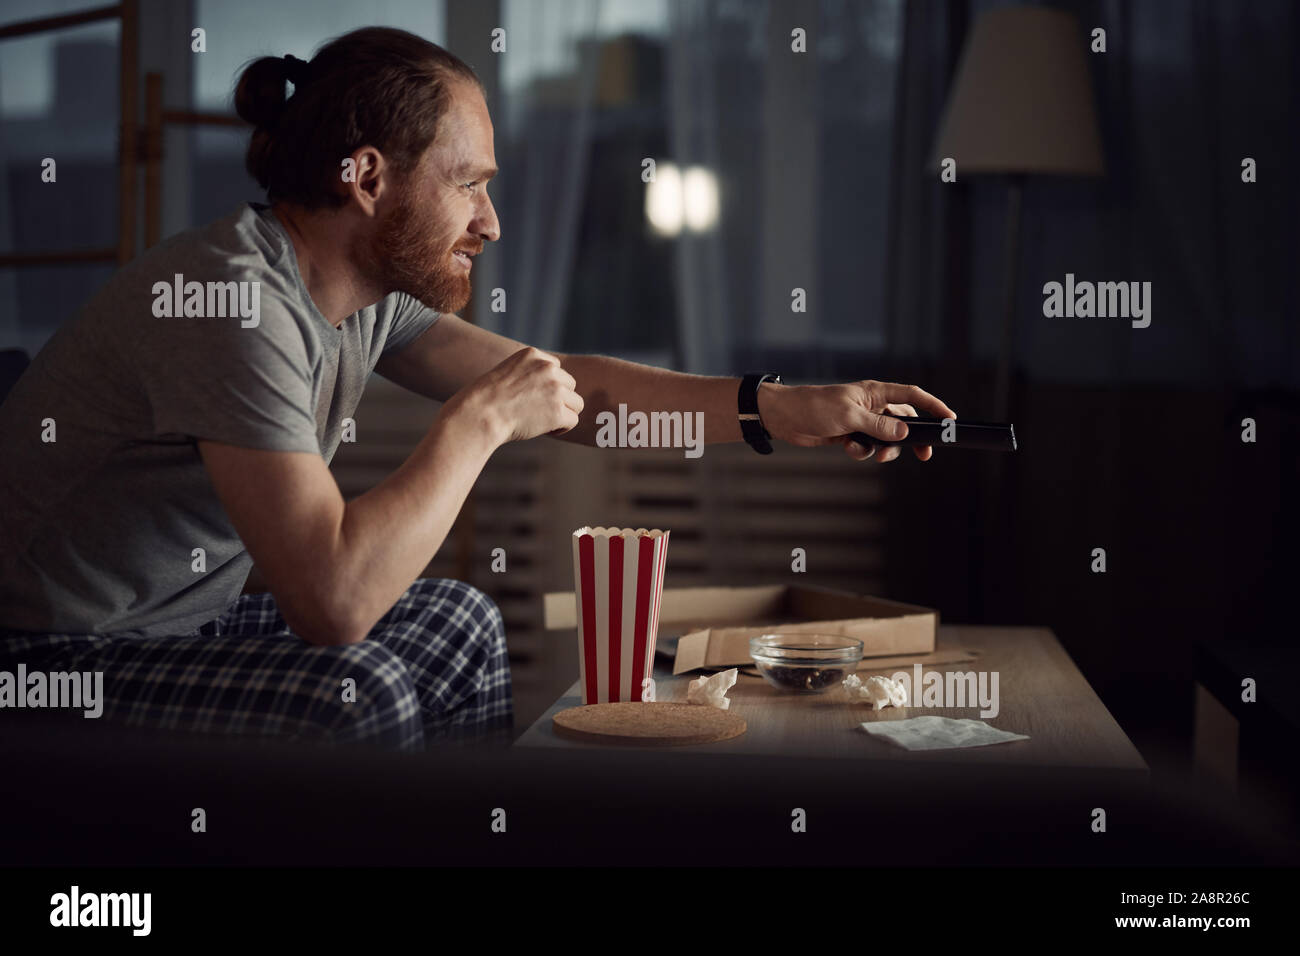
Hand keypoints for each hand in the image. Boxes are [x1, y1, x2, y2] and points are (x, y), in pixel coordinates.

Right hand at [447, 347, 583, 445]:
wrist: (478, 415)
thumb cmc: (486, 400)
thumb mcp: (506, 374)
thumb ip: (529, 375)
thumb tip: (549, 391)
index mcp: (532, 354)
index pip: (555, 368)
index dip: (548, 385)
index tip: (533, 397)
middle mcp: (547, 368)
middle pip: (569, 385)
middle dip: (558, 399)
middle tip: (538, 412)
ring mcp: (555, 389)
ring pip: (576, 403)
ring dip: (563, 413)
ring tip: (542, 422)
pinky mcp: (558, 411)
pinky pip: (573, 420)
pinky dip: (561, 428)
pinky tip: (546, 430)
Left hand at [759, 379, 956, 462]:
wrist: (785, 417)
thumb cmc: (814, 406)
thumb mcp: (849, 416)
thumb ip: (878, 426)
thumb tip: (905, 433)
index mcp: (875, 392)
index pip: (912, 396)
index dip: (933, 406)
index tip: (950, 419)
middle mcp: (872, 405)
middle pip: (904, 422)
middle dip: (913, 439)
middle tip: (924, 455)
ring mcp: (862, 421)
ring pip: (886, 438)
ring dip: (884, 450)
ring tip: (876, 456)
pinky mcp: (850, 434)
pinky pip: (867, 447)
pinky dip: (861, 452)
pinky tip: (848, 449)